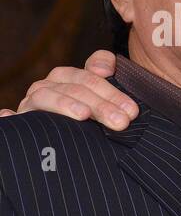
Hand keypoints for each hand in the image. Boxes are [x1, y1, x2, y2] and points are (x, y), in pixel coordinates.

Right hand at [0, 50, 136, 127]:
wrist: (69, 147)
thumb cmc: (92, 118)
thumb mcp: (105, 98)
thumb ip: (106, 74)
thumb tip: (102, 68)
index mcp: (66, 79)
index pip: (87, 78)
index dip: (110, 91)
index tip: (132, 110)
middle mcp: (46, 88)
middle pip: (73, 89)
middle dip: (100, 105)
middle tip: (122, 122)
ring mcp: (30, 105)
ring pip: (46, 97)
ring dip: (64, 104)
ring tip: (83, 115)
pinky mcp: (20, 123)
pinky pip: (11, 120)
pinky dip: (8, 118)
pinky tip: (9, 117)